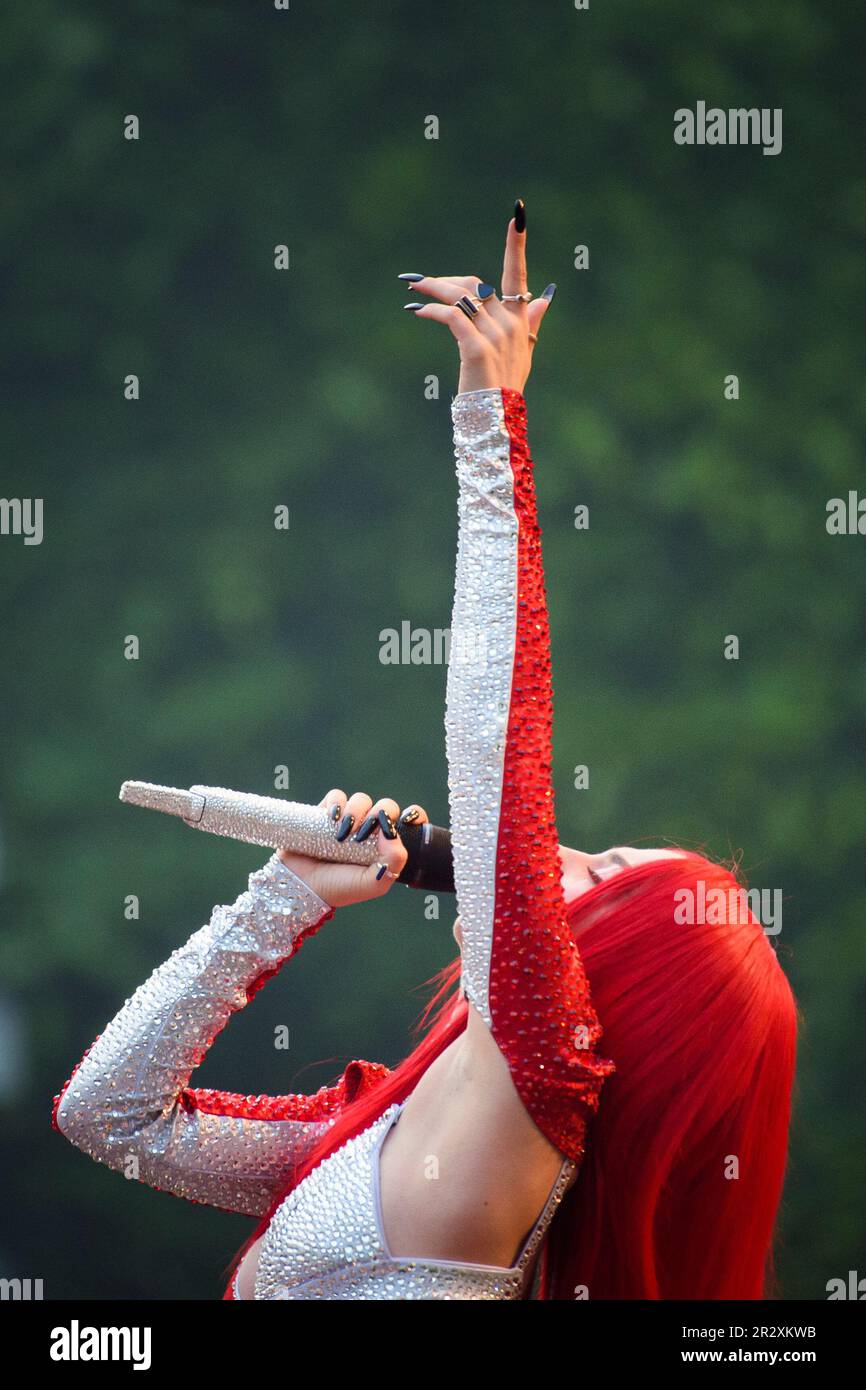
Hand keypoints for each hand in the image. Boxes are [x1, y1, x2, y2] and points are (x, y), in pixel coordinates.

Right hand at [277, 788, 429, 909]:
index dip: (414, 816)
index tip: (407, 820)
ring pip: (362, 799)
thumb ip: (393, 863)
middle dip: (381, 814)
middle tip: (366, 833)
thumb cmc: (339, 889)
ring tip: (342, 835)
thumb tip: (394, 833)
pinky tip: (331, 821)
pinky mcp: (325, 813)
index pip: (408, 823)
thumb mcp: (374, 884)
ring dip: (356, 812)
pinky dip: (336, 804)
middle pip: (386, 806)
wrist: (302, 887)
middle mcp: (369, 831)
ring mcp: (347, 820)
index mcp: (385, 847)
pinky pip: (336, 796)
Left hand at [401, 201, 553, 393]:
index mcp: (520, 319)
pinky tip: (418, 311)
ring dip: (433, 289)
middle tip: (417, 282)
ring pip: (460, 297)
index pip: (518, 274)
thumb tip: (548, 295)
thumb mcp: (525, 350)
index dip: (517, 244)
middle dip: (444, 280)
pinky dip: (433, 310)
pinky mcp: (475, 348)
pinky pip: (452, 317)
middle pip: (474, 284)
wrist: (498, 419)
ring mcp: (494, 336)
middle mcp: (509, 323)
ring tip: (412, 288)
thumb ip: (534, 320)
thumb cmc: (508, 385)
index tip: (518, 213)